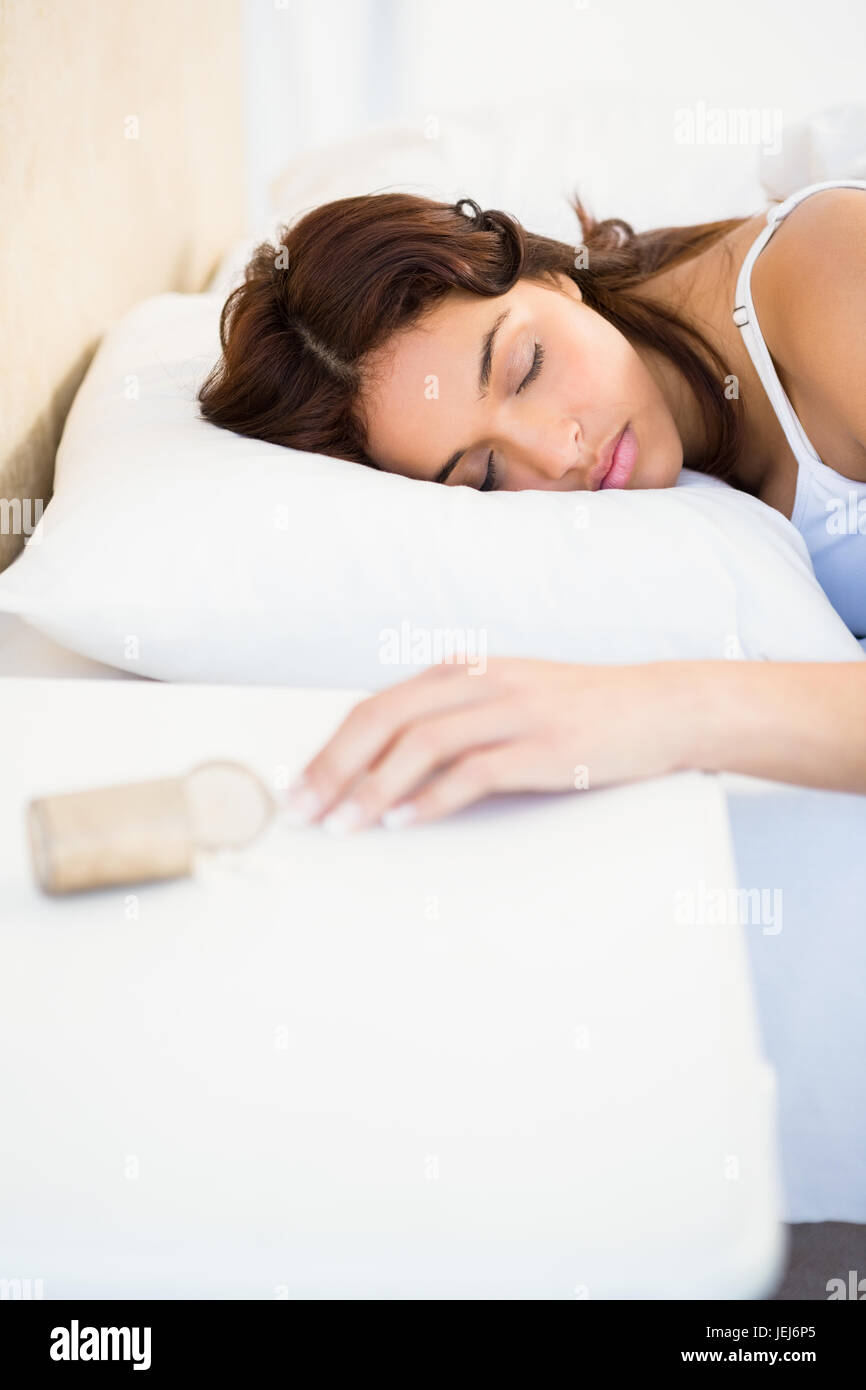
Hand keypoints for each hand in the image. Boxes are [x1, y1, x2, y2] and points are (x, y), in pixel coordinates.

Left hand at [281, 657, 692, 831]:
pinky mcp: (544, 746)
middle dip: (334, 767)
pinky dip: (430, 798)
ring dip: (372, 787)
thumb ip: (454, 717)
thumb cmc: (581, 710)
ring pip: (421, 744)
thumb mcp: (509, 697)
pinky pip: (473, 772)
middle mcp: (481, 682)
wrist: (661, 706)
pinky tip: (404, 821)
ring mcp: (514, 711)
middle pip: (385, 718)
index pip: (377, 706)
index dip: (330, 747)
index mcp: (465, 670)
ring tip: (343, 823)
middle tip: (305, 809)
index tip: (300, 786)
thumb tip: (386, 764)